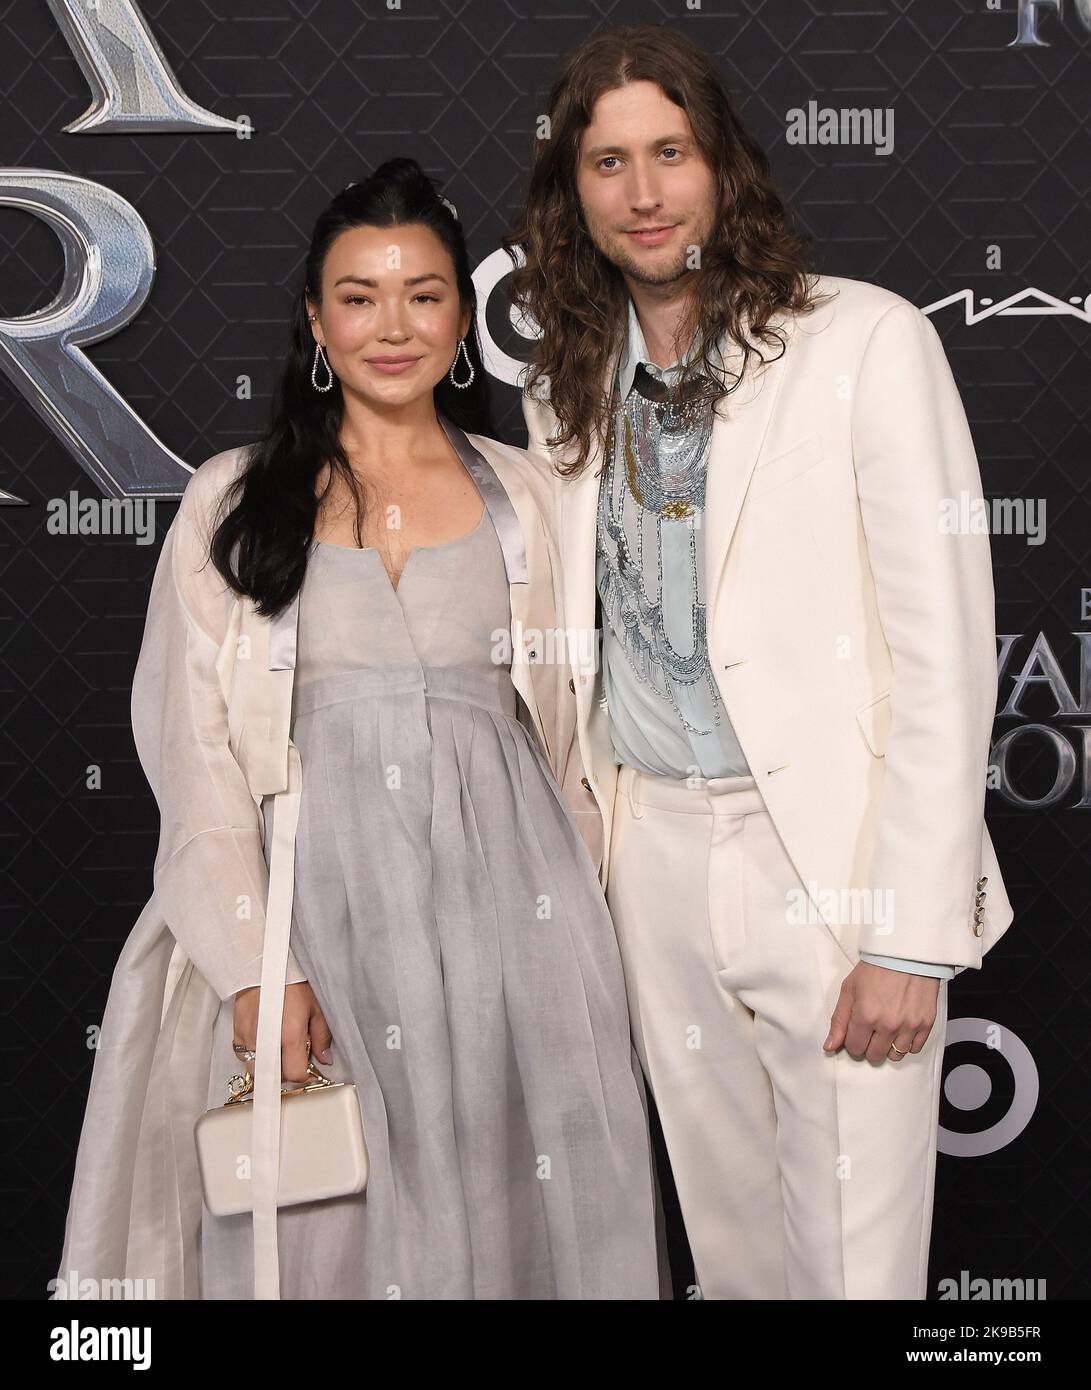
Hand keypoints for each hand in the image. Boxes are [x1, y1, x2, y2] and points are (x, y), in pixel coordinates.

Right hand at [232, 980, 333, 1082]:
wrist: (266, 963)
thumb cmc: (292, 981)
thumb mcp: (316, 1007)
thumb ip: (321, 1037)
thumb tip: (324, 1058)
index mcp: (290, 1035)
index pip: (295, 1074)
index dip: (304, 1073)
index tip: (306, 1066)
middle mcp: (267, 1040)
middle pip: (273, 1077)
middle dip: (285, 1072)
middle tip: (293, 1057)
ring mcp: (249, 1036)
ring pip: (255, 1069)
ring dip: (267, 1065)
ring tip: (277, 1048)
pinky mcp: (237, 1031)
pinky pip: (243, 1055)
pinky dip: (253, 1054)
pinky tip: (263, 1041)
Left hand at [823, 960, 939, 1063]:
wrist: (906, 954)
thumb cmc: (876, 968)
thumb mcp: (849, 989)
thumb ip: (839, 1020)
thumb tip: (830, 1046)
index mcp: (865, 1015)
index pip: (855, 1048)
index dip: (853, 1041)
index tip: (856, 1033)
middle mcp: (888, 1024)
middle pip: (875, 1055)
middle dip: (869, 1047)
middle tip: (870, 1031)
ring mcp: (909, 1025)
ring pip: (895, 1055)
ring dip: (888, 1046)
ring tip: (886, 1030)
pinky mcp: (926, 1023)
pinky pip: (915, 1048)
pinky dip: (907, 1043)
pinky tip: (901, 1029)